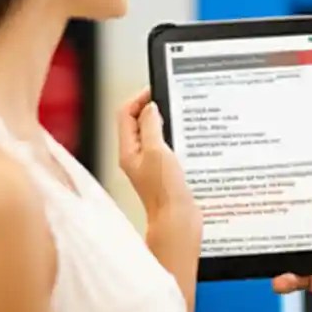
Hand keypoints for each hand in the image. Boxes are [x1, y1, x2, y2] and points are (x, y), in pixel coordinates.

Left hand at [117, 87, 195, 219]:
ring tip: (179, 115)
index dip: (139, 98)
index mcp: (128, 151)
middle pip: (137, 122)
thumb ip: (151, 127)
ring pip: (152, 134)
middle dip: (152, 107)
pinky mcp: (163, 171)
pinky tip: (186, 137)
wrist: (177, 221)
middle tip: (169, 99)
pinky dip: (173, 136)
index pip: (126, 114)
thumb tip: (150, 107)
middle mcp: (135, 156)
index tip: (156, 90)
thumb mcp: (157, 151)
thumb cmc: (164, 192)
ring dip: (163, 122)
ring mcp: (149, 164)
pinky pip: (164, 146)